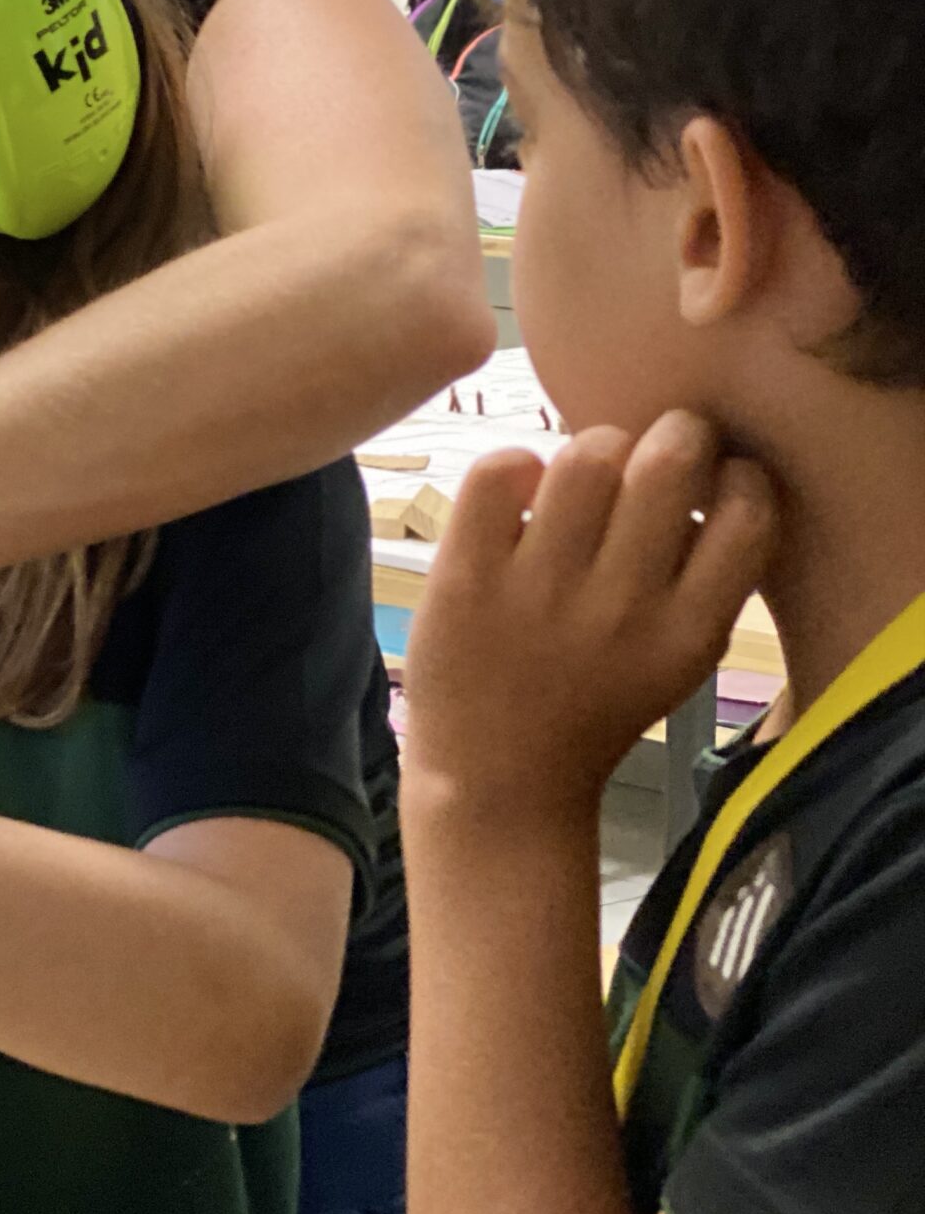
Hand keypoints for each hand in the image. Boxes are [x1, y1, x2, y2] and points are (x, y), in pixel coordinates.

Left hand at [404, 411, 776, 824]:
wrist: (497, 781)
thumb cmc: (593, 703)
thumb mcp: (676, 659)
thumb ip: (699, 578)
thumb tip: (704, 472)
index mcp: (689, 630)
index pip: (748, 514)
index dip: (735, 474)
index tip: (711, 479)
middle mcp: (621, 606)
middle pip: (668, 462)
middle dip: (669, 433)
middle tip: (649, 448)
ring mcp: (540, 590)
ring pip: (585, 457)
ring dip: (589, 448)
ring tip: (580, 477)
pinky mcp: (466, 579)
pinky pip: (497, 471)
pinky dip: (512, 463)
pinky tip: (518, 492)